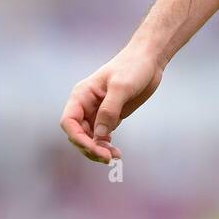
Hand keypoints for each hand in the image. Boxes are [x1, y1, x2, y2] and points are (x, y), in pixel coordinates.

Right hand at [59, 43, 164, 163]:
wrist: (149, 60)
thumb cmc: (133, 67)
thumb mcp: (121, 87)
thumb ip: (109, 110)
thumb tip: (99, 135)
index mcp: (82, 95)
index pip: (69, 122)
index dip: (77, 138)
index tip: (93, 148)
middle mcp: (86, 105)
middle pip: (78, 134)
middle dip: (90, 148)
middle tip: (108, 158)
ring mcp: (97, 112)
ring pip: (90, 138)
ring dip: (98, 149)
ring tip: (115, 156)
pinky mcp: (110, 116)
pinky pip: (102, 136)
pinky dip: (106, 145)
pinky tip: (116, 151)